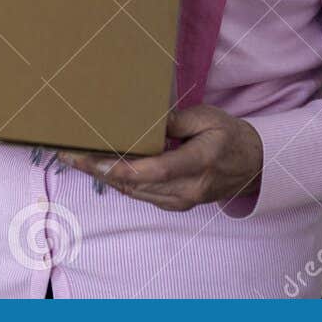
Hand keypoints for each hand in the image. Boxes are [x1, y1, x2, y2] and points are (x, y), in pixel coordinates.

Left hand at [57, 105, 262, 211]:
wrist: (253, 166)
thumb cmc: (230, 135)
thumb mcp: (208, 117)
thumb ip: (175, 121)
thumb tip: (143, 122)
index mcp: (202, 161)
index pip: (158, 170)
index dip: (125, 168)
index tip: (97, 161)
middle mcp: (189, 188)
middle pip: (137, 183)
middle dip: (99, 169)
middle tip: (67, 153)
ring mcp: (181, 200)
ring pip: (133, 191)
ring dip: (101, 175)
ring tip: (72, 158)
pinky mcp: (175, 204)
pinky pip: (140, 194)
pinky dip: (116, 181)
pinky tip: (96, 167)